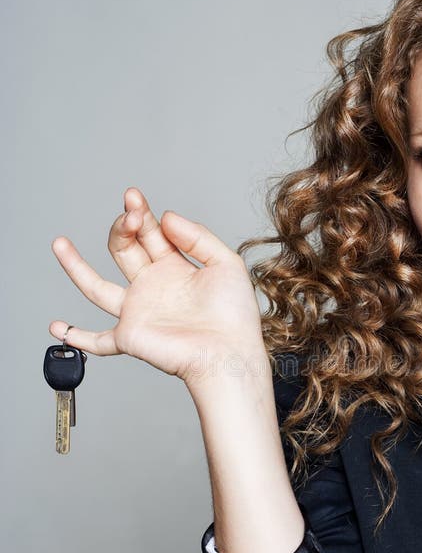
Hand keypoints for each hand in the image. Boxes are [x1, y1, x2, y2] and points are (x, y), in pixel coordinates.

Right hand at [49, 188, 266, 383]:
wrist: (228, 354)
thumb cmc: (234, 316)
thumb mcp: (226, 263)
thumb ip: (197, 236)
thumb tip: (165, 217)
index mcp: (175, 268)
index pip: (150, 233)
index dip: (141, 214)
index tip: (134, 199)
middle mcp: (153, 287)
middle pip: (125, 250)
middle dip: (123, 228)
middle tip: (131, 215)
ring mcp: (138, 312)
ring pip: (97, 287)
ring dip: (76, 266)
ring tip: (60, 243)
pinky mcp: (130, 337)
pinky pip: (97, 341)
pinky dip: (75, 336)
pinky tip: (57, 328)